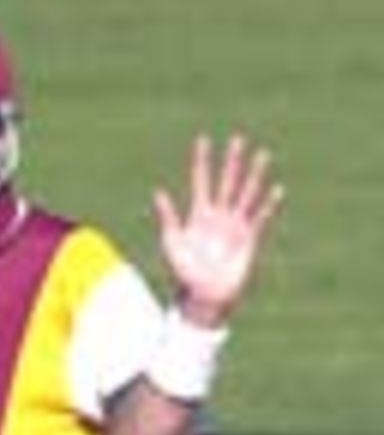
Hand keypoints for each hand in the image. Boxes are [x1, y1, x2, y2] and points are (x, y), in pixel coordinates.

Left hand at [154, 134, 284, 326]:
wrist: (204, 295)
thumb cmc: (184, 272)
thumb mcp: (172, 243)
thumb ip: (168, 217)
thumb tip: (158, 192)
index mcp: (198, 214)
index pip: (201, 181)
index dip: (202, 161)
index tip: (203, 140)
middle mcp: (218, 215)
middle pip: (226, 181)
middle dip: (232, 161)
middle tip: (238, 139)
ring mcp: (234, 225)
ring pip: (246, 193)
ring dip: (254, 174)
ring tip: (262, 154)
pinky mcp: (248, 238)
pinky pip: (260, 217)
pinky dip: (268, 204)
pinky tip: (277, 189)